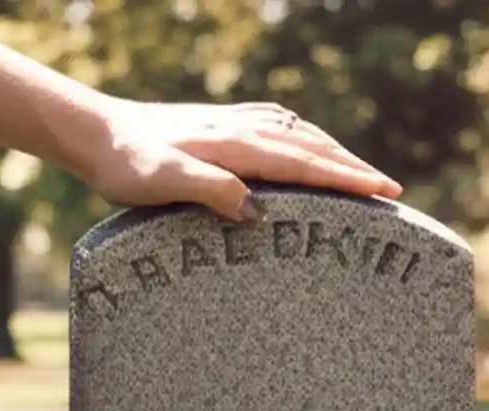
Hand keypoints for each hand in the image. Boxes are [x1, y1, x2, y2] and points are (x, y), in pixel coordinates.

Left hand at [73, 98, 401, 220]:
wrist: (96, 132)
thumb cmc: (126, 165)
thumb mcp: (162, 182)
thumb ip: (209, 191)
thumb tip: (254, 208)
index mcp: (236, 146)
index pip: (304, 164)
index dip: (346, 179)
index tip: (383, 190)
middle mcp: (241, 130)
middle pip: (311, 147)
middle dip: (353, 167)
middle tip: (391, 188)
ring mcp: (233, 124)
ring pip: (298, 135)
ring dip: (333, 152)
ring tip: (361, 171)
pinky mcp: (221, 125)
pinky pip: (278, 127)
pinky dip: (304, 136)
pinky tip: (305, 141)